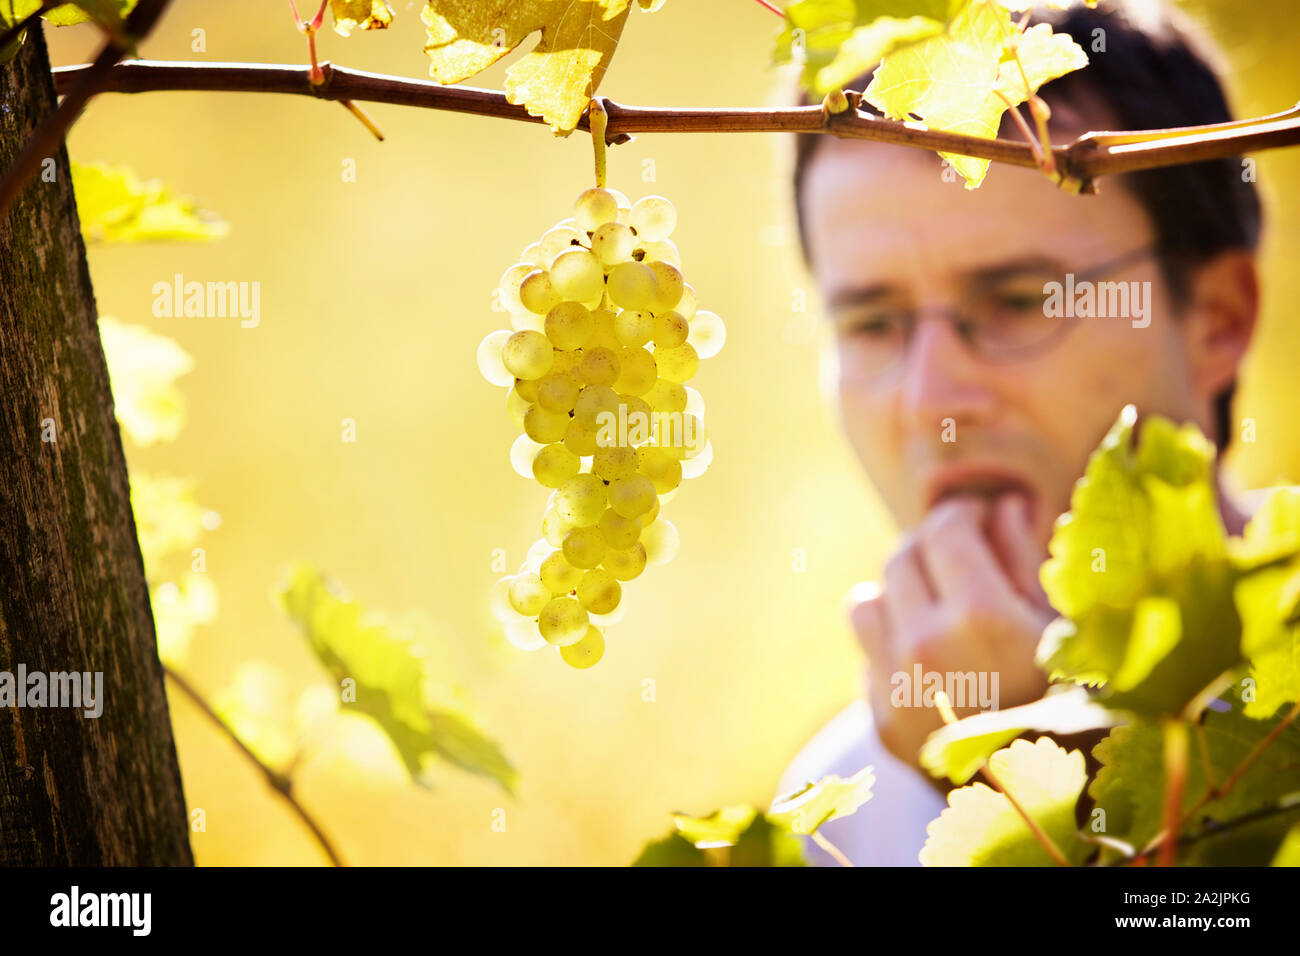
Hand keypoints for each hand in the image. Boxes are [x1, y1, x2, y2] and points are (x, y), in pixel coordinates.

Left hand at [851, 493, 1055, 770]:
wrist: (1061, 804)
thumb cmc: (1081, 701)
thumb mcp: (1066, 624)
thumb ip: (1023, 556)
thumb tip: (999, 504)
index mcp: (981, 617)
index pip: (943, 528)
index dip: (964, 516)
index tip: (979, 521)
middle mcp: (926, 649)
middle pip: (900, 557)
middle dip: (931, 549)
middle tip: (961, 559)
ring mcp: (897, 689)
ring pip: (868, 602)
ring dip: (899, 596)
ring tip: (939, 609)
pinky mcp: (882, 722)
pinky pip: (867, 658)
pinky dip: (891, 649)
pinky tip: (934, 663)